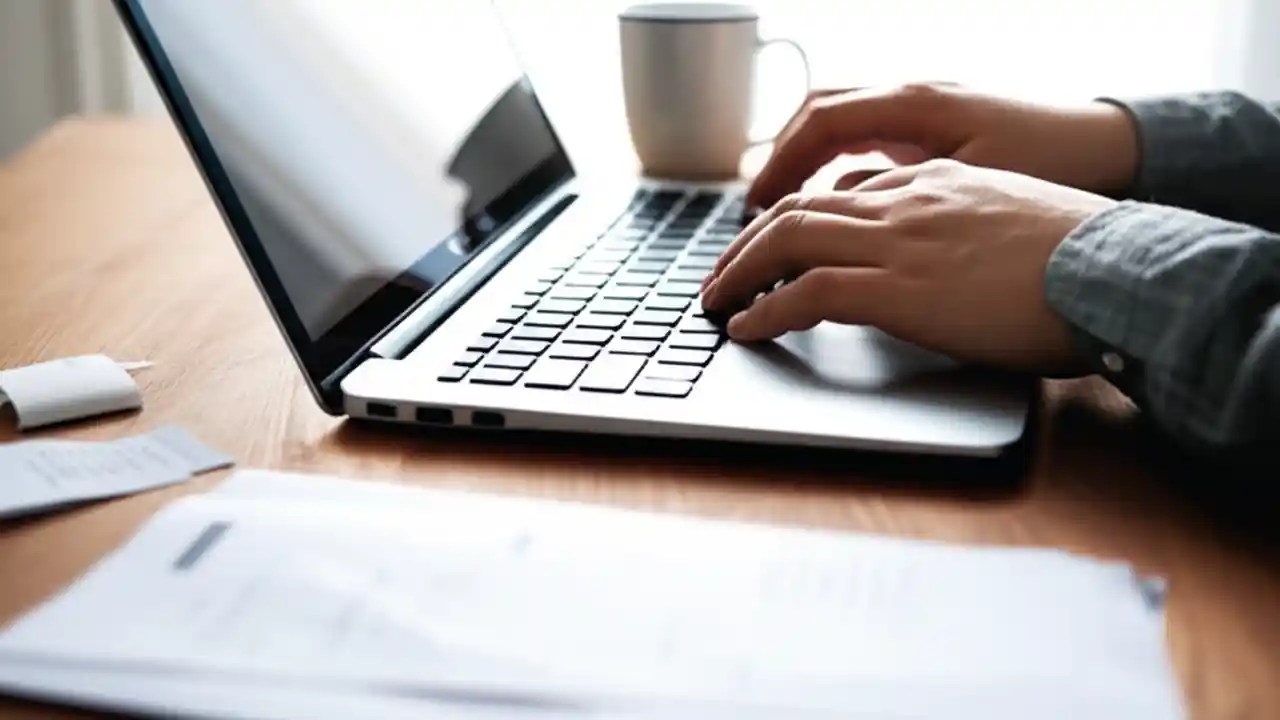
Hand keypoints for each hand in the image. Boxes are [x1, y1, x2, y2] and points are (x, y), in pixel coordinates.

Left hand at [702, 160, 1116, 373]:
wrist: (1118, 269)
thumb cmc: (1088, 258)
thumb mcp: (1019, 221)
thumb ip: (970, 228)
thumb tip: (952, 259)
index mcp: (938, 181)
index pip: (844, 188)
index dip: (799, 215)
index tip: (776, 239)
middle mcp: (907, 201)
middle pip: (800, 206)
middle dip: (750, 239)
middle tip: (721, 271)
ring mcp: (899, 242)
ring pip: (789, 239)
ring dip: (739, 270)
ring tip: (715, 301)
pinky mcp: (897, 289)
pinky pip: (806, 292)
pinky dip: (765, 310)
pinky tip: (746, 328)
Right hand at [747, 83, 1138, 208]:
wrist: (1118, 149)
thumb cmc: (1054, 166)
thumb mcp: (972, 185)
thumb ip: (900, 195)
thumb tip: (839, 213)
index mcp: (917, 105)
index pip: (820, 124)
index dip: (778, 168)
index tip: (753, 211)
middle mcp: (914, 97)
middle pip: (817, 118)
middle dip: (776, 166)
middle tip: (751, 218)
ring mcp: (925, 110)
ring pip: (840, 127)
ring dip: (803, 167)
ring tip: (777, 214)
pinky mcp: (937, 131)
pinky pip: (868, 141)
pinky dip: (838, 171)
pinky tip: (835, 208)